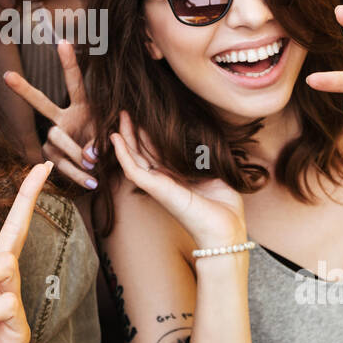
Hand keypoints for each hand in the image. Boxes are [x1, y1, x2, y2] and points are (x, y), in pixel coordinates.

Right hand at [3, 40, 97, 188]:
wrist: (105, 169)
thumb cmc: (109, 146)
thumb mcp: (110, 140)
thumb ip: (102, 144)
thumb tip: (89, 156)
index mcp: (81, 107)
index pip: (74, 83)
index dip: (69, 63)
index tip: (63, 41)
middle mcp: (63, 119)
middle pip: (41, 103)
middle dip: (24, 89)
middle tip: (6, 76)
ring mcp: (54, 137)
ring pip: (57, 139)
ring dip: (76, 153)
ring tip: (96, 166)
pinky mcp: (51, 157)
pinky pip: (61, 165)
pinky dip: (78, 175)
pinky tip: (92, 183)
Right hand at [109, 109, 246, 250]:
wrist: (226, 230)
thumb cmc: (224, 208)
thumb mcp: (215, 174)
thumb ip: (203, 159)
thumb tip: (200, 141)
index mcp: (177, 178)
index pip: (157, 153)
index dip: (148, 135)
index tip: (144, 117)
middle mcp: (164, 181)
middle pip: (142, 153)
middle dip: (133, 132)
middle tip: (126, 112)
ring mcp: (158, 185)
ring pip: (133, 159)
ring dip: (125, 137)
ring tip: (120, 117)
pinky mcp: (157, 189)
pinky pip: (133, 170)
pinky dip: (123, 154)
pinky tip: (116, 138)